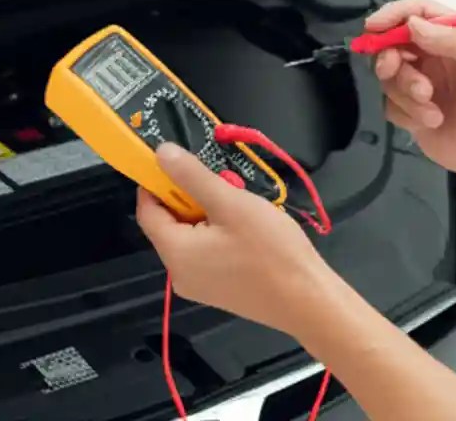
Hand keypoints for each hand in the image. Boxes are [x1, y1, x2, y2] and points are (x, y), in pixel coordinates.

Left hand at [134, 143, 334, 336]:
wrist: (309, 302)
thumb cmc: (271, 250)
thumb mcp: (230, 203)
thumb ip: (192, 177)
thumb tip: (160, 153)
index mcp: (174, 253)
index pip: (146, 211)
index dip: (155, 182)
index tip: (177, 162)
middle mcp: (178, 273)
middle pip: (168, 225)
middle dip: (189, 198)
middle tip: (222, 184)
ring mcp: (198, 286)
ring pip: (189, 237)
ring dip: (206, 214)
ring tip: (238, 204)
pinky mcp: (218, 291)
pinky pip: (204, 253)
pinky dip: (216, 234)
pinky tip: (245, 228)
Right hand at [367, 0, 455, 188]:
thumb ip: (453, 40)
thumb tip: (411, 24)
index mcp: (454, 35)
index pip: (416, 12)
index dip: (393, 14)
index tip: (374, 27)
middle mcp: (433, 56)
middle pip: (392, 43)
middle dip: (390, 57)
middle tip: (393, 70)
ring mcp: (420, 85)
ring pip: (388, 77)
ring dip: (405, 92)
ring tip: (432, 109)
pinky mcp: (412, 113)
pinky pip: (391, 106)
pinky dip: (407, 114)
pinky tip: (432, 122)